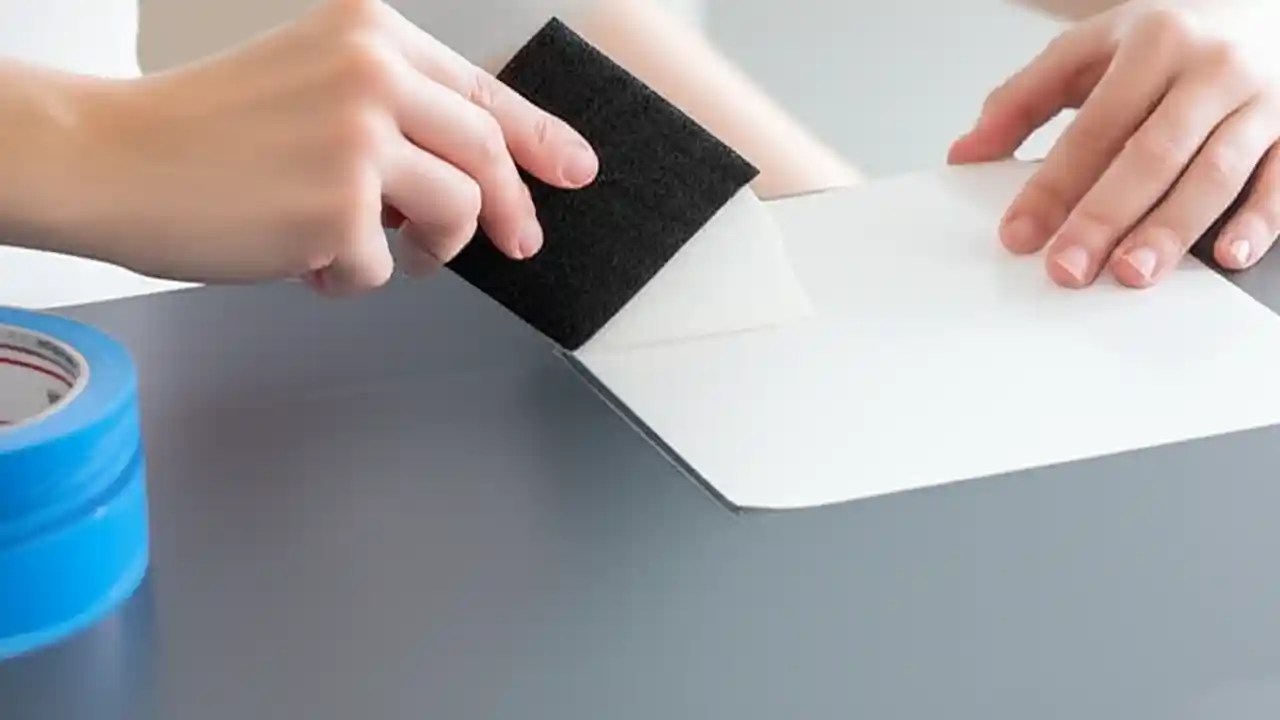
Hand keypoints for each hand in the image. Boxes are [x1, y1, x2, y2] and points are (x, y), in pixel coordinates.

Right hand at [71, 0, 597, 295]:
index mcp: (369, 33)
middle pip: (487, 152)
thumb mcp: (312, 84)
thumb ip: (395, 116)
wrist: (114, 157)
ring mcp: (359, 140)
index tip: (578, 167)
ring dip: (428, 249)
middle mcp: (372, 74)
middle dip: (510, 209)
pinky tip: (306, 258)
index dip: (541, 136)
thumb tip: (470, 178)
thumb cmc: (205, 130)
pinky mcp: (340, 208)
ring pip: (457, 212)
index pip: (482, 90)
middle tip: (518, 242)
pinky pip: (388, 265)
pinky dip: (355, 276)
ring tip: (374, 249)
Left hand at [949, 1, 1279, 287]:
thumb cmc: (1168, 37)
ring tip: (1133, 273)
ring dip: (1172, 230)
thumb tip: (967, 152)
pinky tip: (1229, 255)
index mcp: (1153, 43)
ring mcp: (1263, 100)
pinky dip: (1260, 221)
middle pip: (1152, 154)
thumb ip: (1023, 99)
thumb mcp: (1089, 48)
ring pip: (1215, 173)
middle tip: (1069, 268)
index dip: (1053, 185)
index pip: (1093, 128)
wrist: (1261, 3)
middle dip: (1106, 217)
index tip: (1019, 233)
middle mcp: (1212, 68)